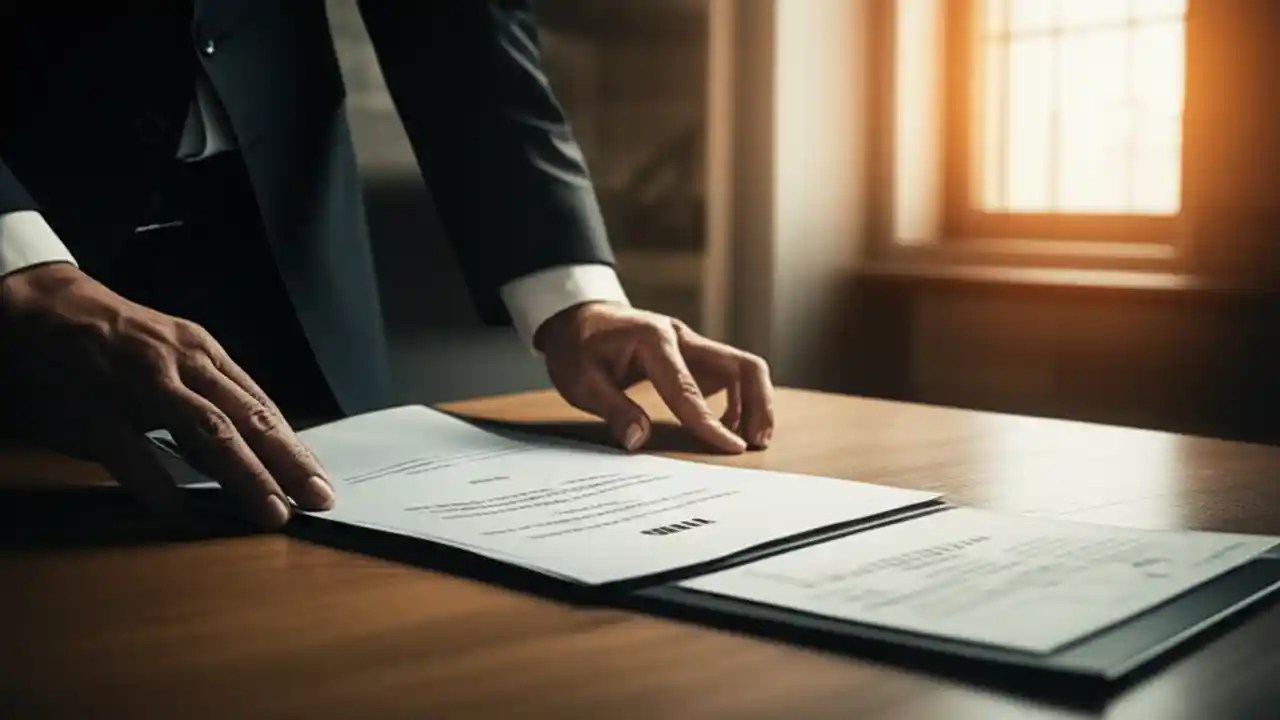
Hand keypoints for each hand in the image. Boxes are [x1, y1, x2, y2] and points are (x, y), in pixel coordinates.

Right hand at [0, 263, 331, 528]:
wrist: (36, 309)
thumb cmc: (111, 340)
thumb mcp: (170, 355)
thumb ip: (207, 396)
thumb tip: (251, 448)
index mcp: (202, 353)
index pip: (260, 407)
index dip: (295, 447)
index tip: (320, 480)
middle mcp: (179, 366)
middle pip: (247, 420)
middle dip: (288, 463)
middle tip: (317, 499)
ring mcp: (137, 388)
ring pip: (207, 433)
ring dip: (245, 475)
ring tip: (270, 510)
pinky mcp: (93, 412)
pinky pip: (132, 453)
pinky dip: (158, 482)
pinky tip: (179, 509)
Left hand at [535, 302, 773, 453]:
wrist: (577, 317)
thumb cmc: (577, 347)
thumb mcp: (581, 381)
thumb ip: (613, 409)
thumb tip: (638, 441)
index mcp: (653, 340)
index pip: (688, 389)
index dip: (710, 423)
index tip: (732, 449)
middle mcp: (681, 337)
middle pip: (741, 365)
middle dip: (759, 403)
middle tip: (758, 442)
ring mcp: (691, 344)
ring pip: (742, 368)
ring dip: (754, 403)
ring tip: (748, 439)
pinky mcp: (693, 356)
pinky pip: (729, 374)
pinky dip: (738, 401)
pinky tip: (726, 426)